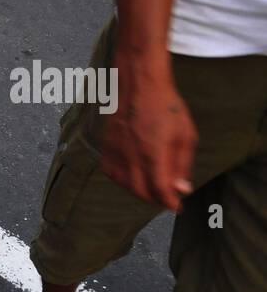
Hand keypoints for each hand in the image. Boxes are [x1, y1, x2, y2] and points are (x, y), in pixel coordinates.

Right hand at [100, 53, 196, 211]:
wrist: (139, 84)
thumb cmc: (167, 107)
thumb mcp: (185, 134)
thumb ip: (182, 164)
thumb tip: (181, 189)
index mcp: (153, 151)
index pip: (160, 188)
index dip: (169, 202)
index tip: (177, 207)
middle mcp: (131, 154)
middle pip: (139, 190)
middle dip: (154, 199)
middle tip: (165, 199)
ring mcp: (115, 150)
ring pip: (123, 183)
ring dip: (138, 191)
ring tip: (151, 188)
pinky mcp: (106, 146)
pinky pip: (110, 172)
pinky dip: (121, 180)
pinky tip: (131, 176)